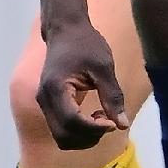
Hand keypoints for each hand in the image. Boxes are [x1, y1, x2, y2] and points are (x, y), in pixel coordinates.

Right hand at [35, 21, 129, 148]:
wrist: (65, 30)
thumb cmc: (86, 44)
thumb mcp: (104, 67)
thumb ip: (113, 96)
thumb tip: (122, 125)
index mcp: (56, 88)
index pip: (72, 122)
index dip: (94, 129)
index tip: (113, 122)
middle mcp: (45, 100)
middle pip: (64, 137)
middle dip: (89, 137)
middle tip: (109, 121)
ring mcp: (44, 104)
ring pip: (62, 137)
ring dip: (84, 136)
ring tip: (103, 117)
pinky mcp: (49, 105)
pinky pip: (62, 129)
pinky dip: (79, 130)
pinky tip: (94, 115)